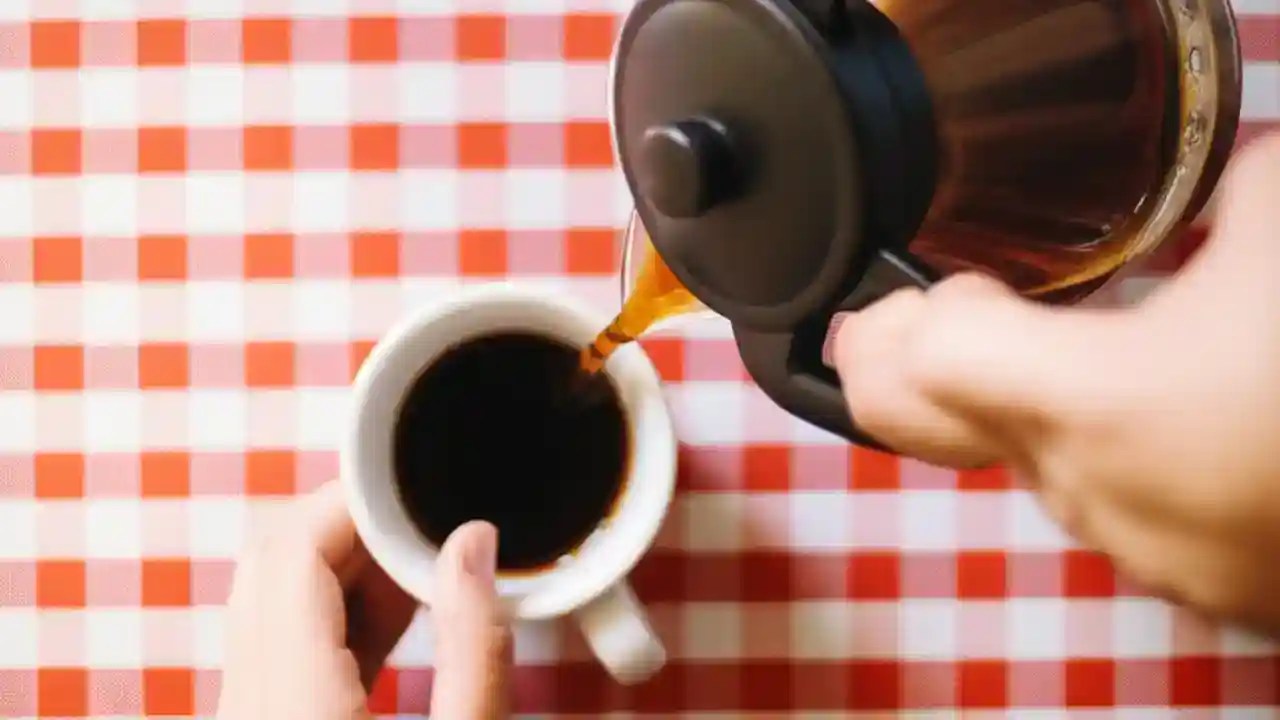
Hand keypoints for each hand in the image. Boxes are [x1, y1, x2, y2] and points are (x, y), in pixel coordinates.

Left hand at [216, 481, 511, 718]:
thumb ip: (475, 649)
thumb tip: (472, 542)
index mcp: (294, 705)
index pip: (292, 554)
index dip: (350, 503)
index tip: (416, 489)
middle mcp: (248, 704)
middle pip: (270, 565)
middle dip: (348, 531)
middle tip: (425, 531)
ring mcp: (245, 713)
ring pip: (266, 599)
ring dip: (339, 570)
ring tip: (420, 577)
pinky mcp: (261, 719)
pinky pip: (272, 642)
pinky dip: (327, 614)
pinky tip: (391, 621)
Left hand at [828, 133, 1279, 633]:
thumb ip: (1237, 200)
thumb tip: (1236, 191)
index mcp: (1097, 402)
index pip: (919, 365)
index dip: (903, 321)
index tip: (918, 296)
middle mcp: (1101, 495)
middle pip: (956, 428)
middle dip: (940, 375)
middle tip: (936, 329)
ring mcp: (1155, 557)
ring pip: (1046, 474)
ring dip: (1052, 418)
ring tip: (1123, 364)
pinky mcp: (1214, 593)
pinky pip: (1128, 517)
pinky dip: (1132, 467)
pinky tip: (1198, 428)